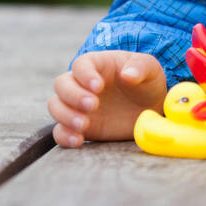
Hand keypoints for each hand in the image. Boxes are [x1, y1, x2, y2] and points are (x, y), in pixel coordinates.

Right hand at [48, 51, 166, 147]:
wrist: (149, 108)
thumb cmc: (147, 82)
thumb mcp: (150, 68)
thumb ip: (140, 67)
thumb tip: (127, 75)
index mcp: (97, 64)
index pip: (81, 64)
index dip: (85, 75)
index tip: (98, 86)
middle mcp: (82, 84)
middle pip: (62, 84)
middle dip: (73, 95)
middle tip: (93, 105)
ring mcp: (77, 106)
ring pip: (56, 106)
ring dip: (66, 115)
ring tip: (85, 125)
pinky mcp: (79, 126)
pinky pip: (60, 131)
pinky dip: (64, 136)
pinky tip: (78, 140)